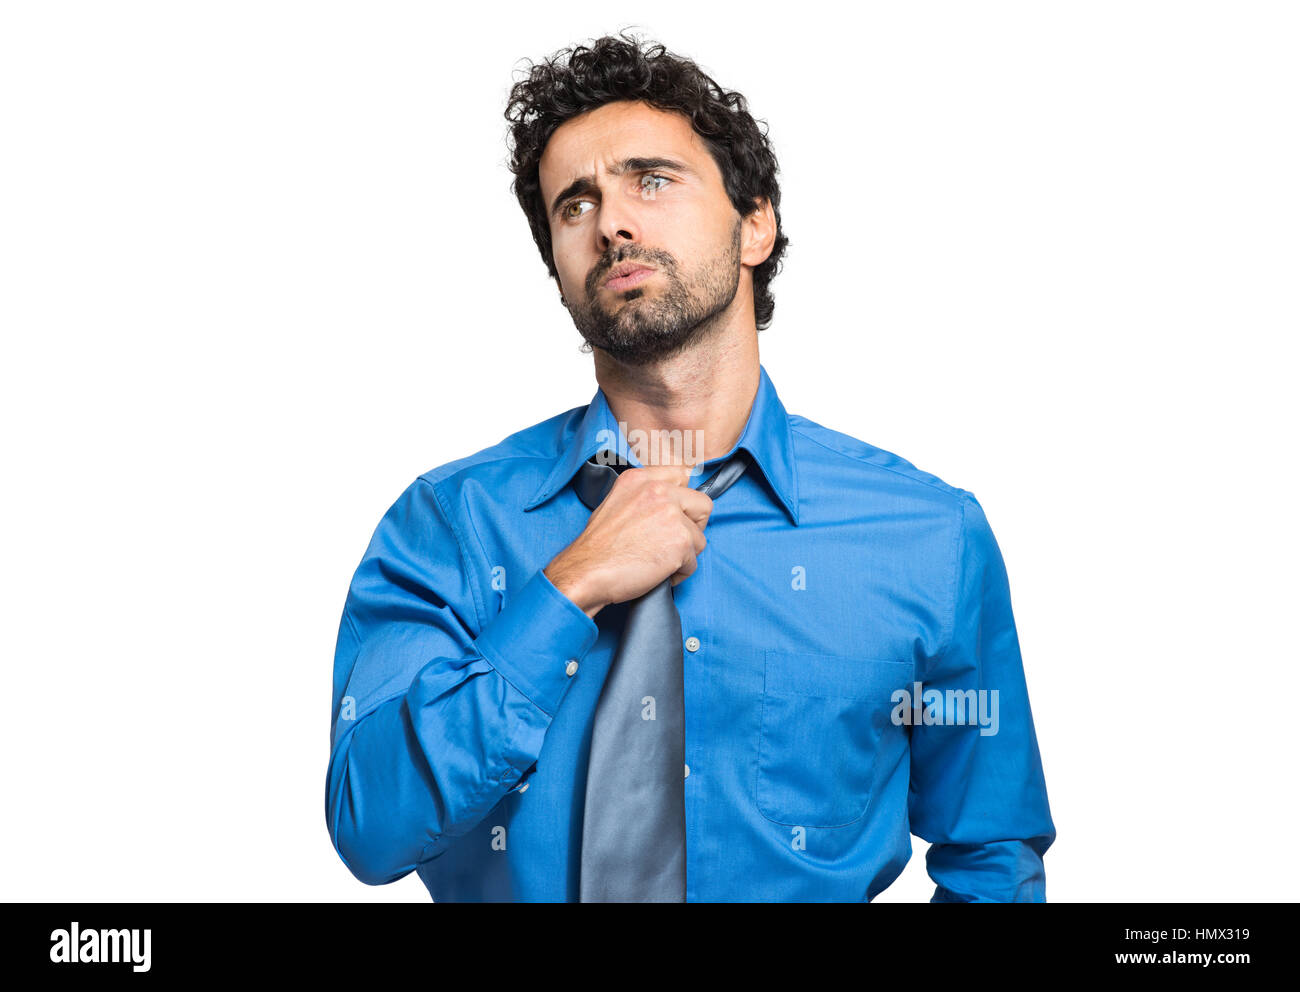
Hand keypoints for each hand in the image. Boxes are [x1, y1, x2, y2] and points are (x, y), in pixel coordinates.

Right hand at [544, 465, 712, 618]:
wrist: (587, 571)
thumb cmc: (597, 547)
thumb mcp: (615, 503)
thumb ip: (644, 497)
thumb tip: (670, 504)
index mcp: (640, 479)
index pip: (682, 476)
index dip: (683, 500)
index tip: (678, 514)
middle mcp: (658, 490)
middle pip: (702, 504)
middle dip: (693, 527)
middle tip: (673, 542)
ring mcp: (671, 514)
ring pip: (700, 537)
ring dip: (684, 554)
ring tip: (659, 561)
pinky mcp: (680, 541)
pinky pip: (694, 561)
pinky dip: (679, 573)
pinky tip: (658, 573)